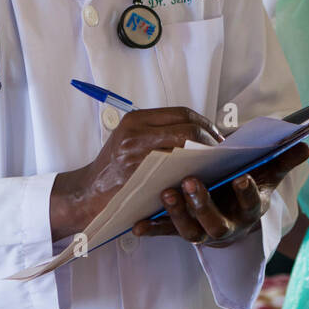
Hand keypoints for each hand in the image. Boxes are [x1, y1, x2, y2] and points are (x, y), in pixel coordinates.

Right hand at [50, 107, 224, 240]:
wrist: (86, 194)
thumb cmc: (113, 171)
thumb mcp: (130, 142)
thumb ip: (159, 134)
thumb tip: (200, 133)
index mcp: (136, 119)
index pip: (182, 113)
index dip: (205, 124)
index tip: (218, 137)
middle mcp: (135, 130)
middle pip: (187, 126)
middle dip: (211, 139)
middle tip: (222, 152)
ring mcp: (135, 151)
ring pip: (185, 144)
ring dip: (206, 154)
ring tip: (216, 163)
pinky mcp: (137, 173)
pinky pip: (175, 167)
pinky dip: (192, 170)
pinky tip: (200, 176)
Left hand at [132, 142, 308, 246]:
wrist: (232, 217)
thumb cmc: (246, 188)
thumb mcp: (266, 175)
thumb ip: (282, 161)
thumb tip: (305, 146)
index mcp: (249, 209)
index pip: (250, 203)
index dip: (246, 192)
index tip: (241, 177)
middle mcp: (227, 225)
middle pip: (216, 223)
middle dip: (204, 204)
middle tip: (191, 182)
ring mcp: (202, 231)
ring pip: (190, 231)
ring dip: (178, 213)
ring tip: (167, 192)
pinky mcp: (181, 232)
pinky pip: (166, 234)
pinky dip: (152, 230)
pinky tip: (137, 224)